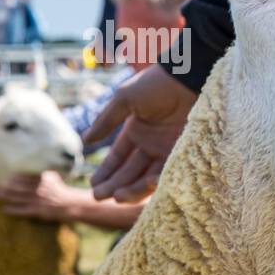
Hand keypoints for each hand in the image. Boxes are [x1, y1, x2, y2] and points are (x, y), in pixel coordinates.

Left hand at [0, 172, 81, 221]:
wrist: (68, 204)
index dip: (16, 176)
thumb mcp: (53, 176)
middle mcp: (39, 189)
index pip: (27, 177)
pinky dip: (13, 209)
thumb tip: (34, 161)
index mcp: (43, 180)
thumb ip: (42, 170)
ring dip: (8, 196)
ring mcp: (38, 200)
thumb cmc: (59, 188)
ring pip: (20, 198)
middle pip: (21, 187)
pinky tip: (4, 209)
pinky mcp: (37, 211)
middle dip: (9, 186)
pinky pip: (23, 210)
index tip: (6, 175)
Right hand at [86, 64, 197, 201]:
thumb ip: (106, 121)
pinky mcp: (184, 154)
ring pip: (146, 177)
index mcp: (135, 132)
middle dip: (114, 185)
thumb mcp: (125, 99)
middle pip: (129, 172)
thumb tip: (85, 140)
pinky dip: (155, 181)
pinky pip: (168, 173)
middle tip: (99, 197)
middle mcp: (150, 145)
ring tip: (117, 197)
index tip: (94, 186)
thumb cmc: (156, 84)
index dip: (105, 173)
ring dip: (131, 189)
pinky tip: (144, 184)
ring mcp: (166, 151)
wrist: (189, 77)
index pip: (117, 158)